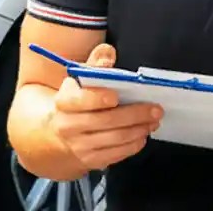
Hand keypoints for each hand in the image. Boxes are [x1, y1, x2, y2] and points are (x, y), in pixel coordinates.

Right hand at [48, 44, 162, 170]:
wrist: (57, 136)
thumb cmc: (76, 103)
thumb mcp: (79, 81)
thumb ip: (95, 65)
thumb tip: (107, 52)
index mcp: (64, 102)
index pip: (79, 100)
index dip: (97, 98)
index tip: (115, 96)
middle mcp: (69, 125)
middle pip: (105, 121)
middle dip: (134, 115)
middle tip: (155, 109)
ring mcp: (80, 146)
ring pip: (115, 139)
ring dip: (139, 129)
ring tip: (153, 121)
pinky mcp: (91, 161)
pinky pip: (117, 154)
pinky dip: (134, 144)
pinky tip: (143, 134)